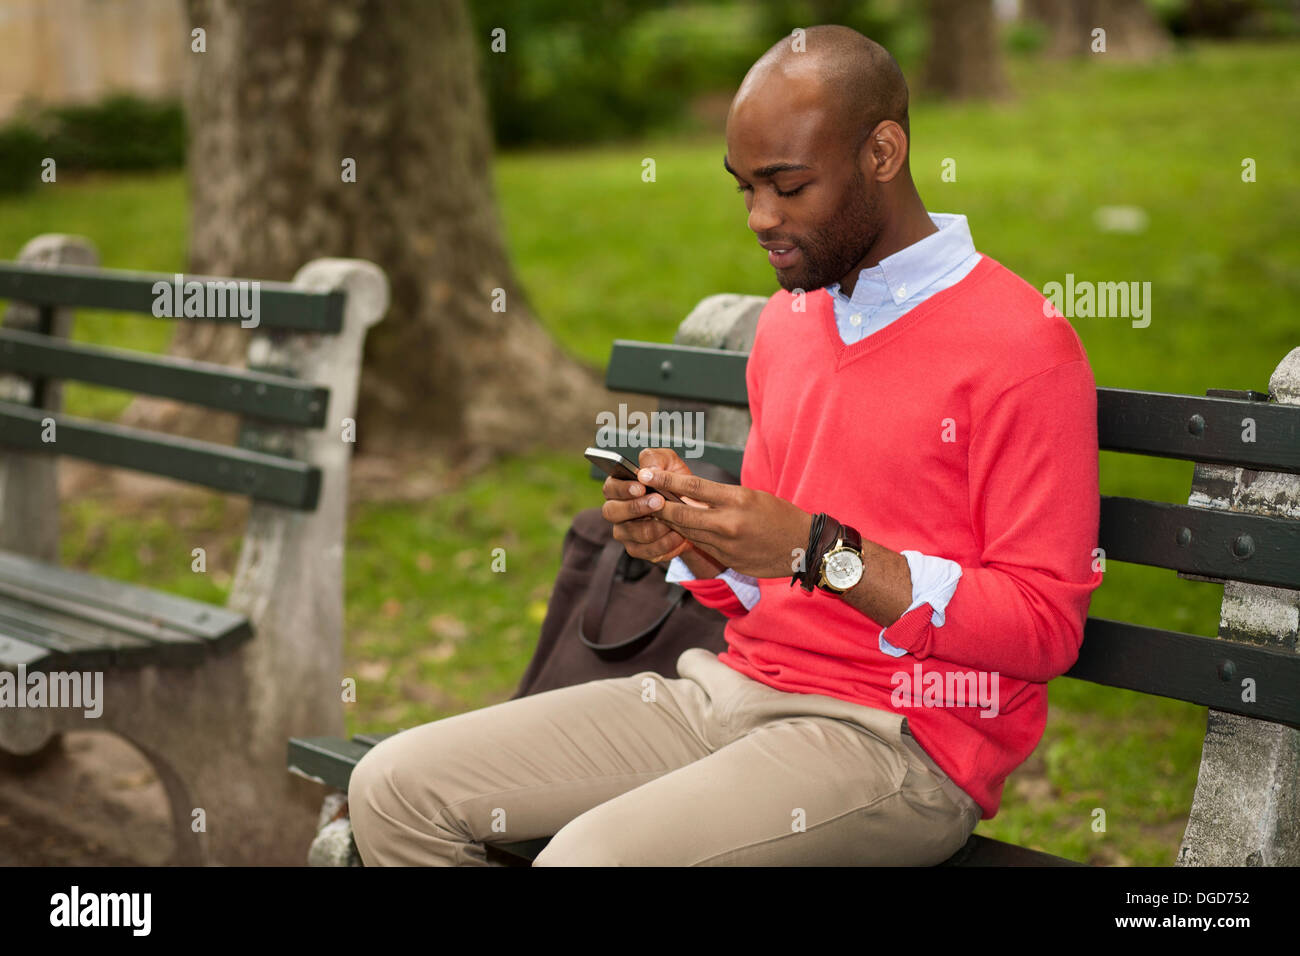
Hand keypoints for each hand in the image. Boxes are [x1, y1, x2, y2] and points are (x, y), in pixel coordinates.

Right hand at [600, 448, 710, 563]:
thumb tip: (647, 470)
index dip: (623, 489)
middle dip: (636, 508)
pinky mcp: (638, 550)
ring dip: (656, 526)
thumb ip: (656, 458)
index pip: (610, 488)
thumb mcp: (671, 463)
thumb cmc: (677, 483)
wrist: (696, 510)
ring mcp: (625, 532)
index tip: (641, 487)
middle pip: (612, 512)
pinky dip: (665, 544)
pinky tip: (678, 536)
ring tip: (675, 520)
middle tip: (659, 501)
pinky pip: (647, 551)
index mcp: (619, 487)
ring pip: (633, 534)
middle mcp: (616, 511)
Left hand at [634, 466, 813, 578]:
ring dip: (669, 521)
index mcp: (737, 500)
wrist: (803, 546)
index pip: (693, 487)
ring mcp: (726, 545)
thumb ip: (720, 496)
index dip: (665, 481)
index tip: (645, 475)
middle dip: (658, 505)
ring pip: (687, 532)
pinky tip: (677, 529)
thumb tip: (689, 493)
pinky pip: (701, 545)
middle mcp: (728, 523)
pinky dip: (687, 536)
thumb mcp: (751, 496)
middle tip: (640, 496)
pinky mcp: (726, 560)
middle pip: (682, 514)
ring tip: (653, 510)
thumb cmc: (779, 515)